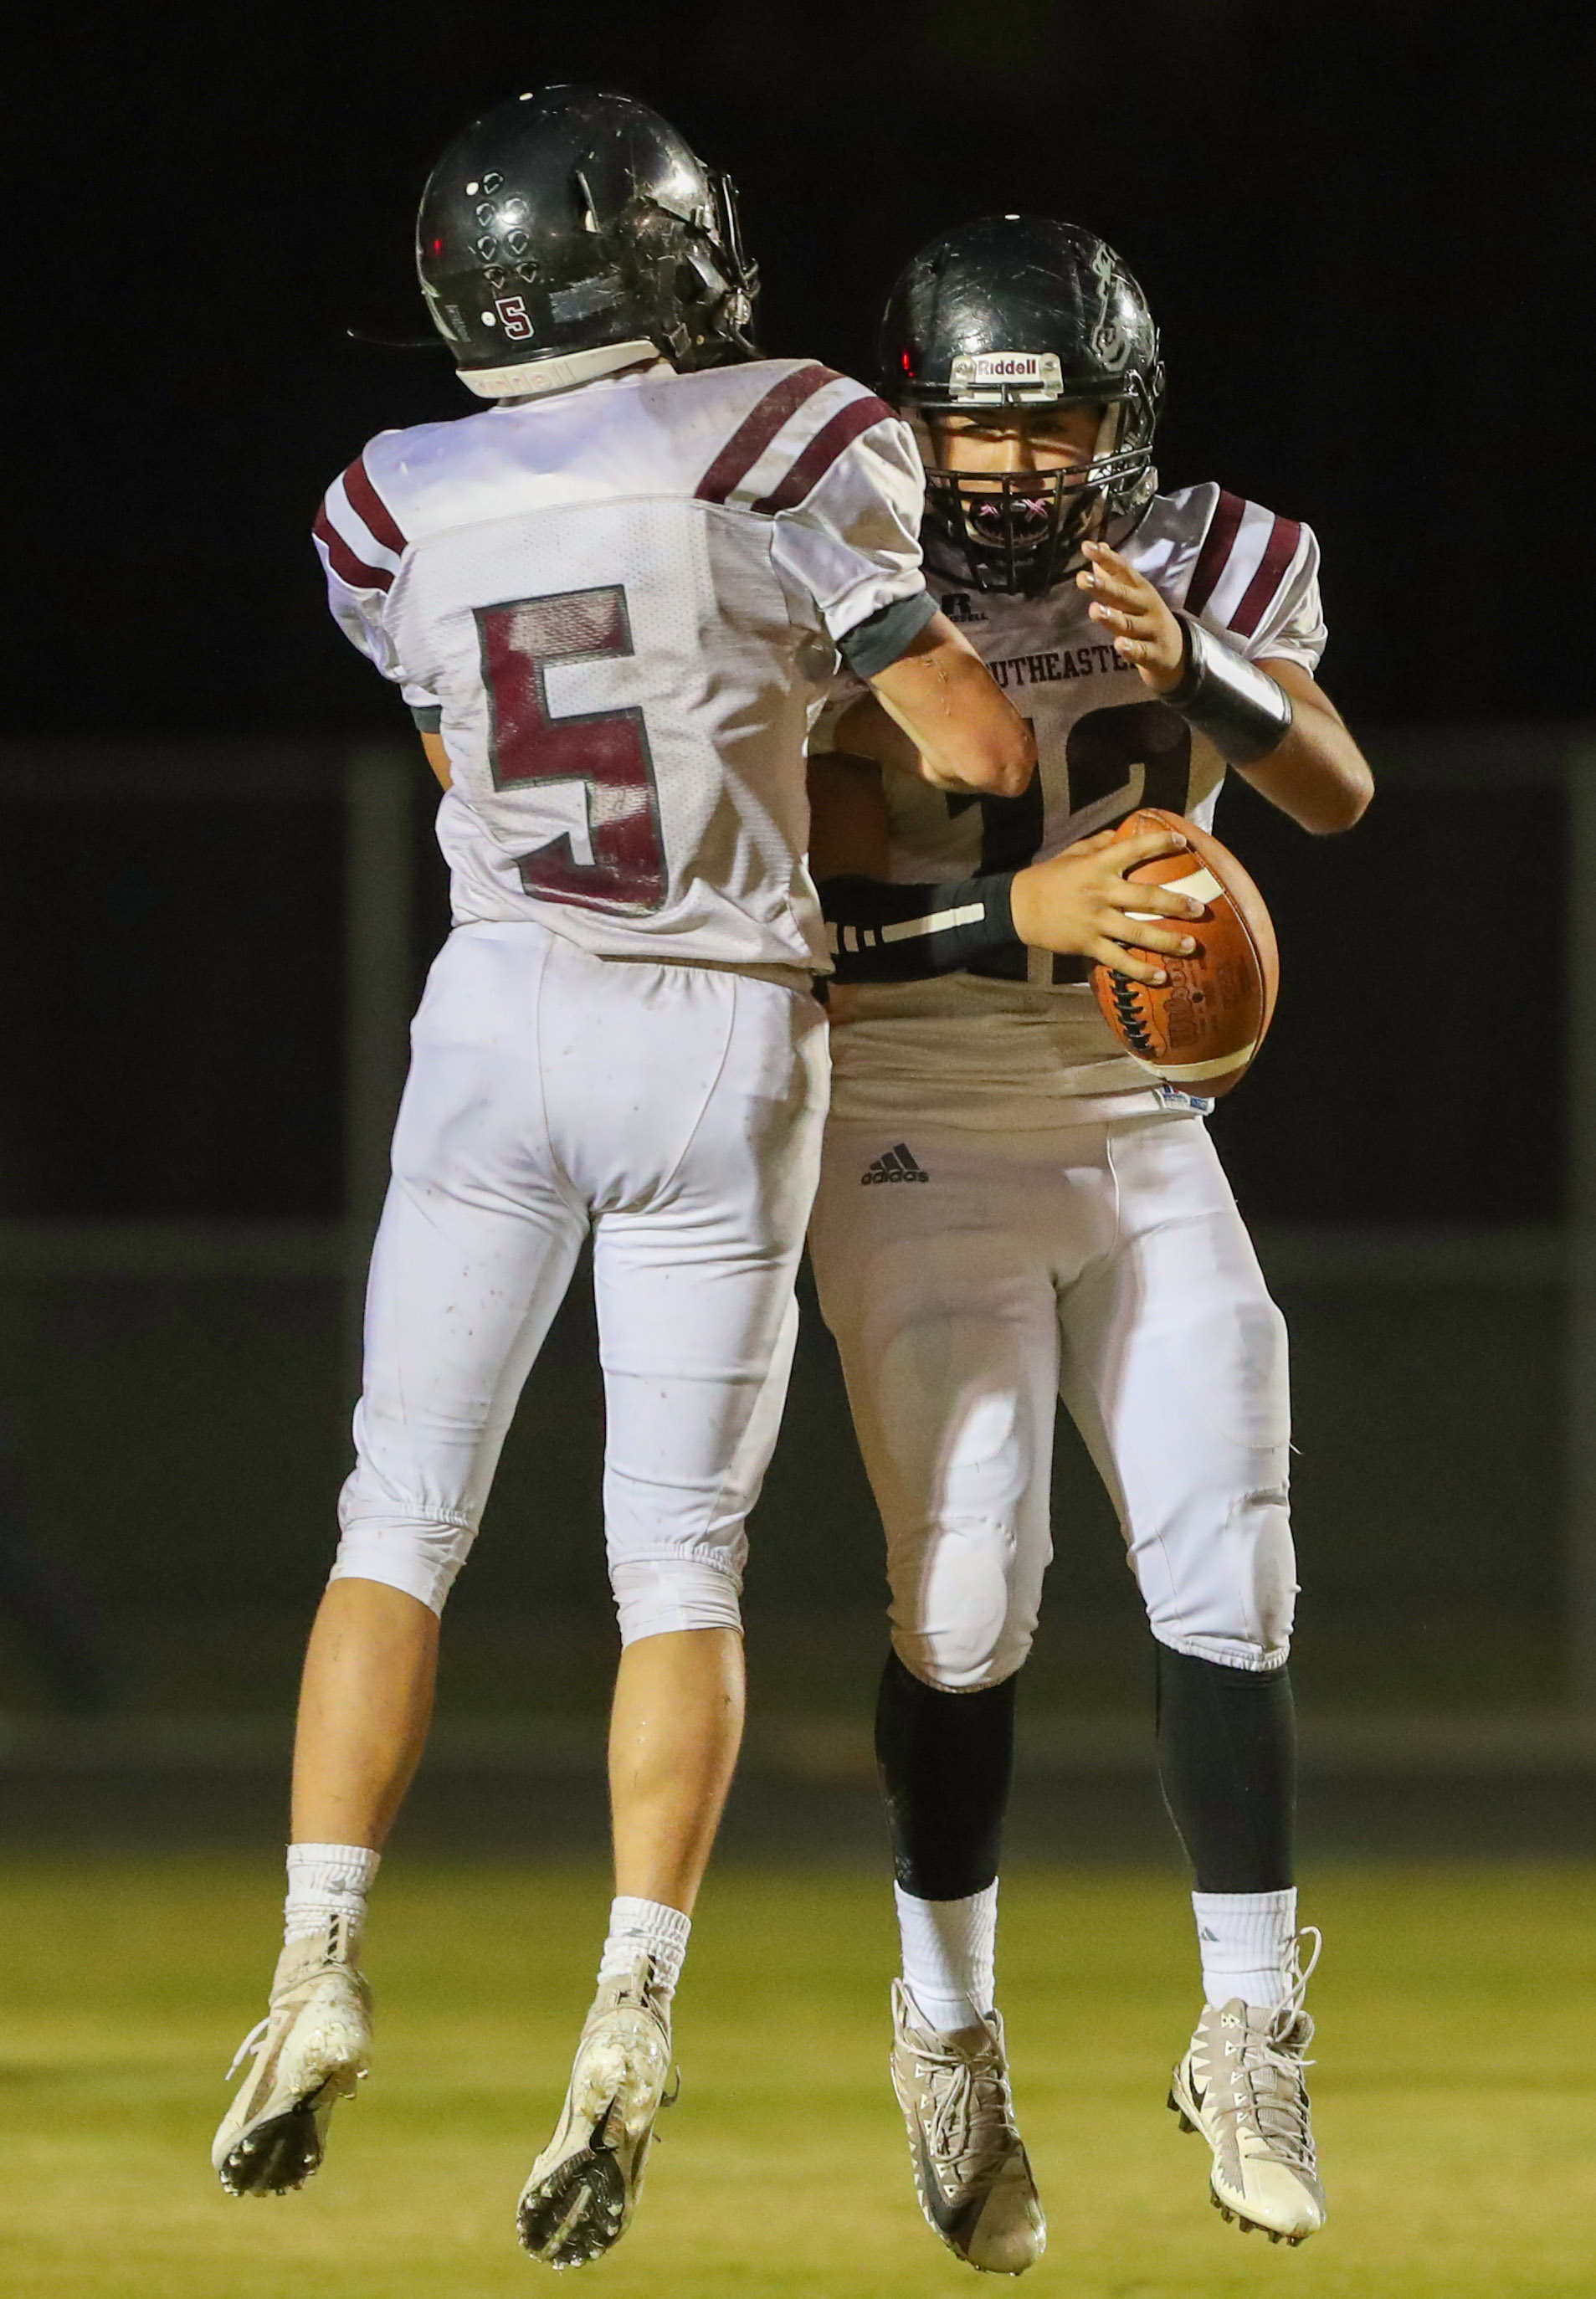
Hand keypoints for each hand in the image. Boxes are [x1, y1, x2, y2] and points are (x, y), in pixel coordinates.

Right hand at [1008, 828, 1202, 982]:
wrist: (1018, 908)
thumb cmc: (1048, 878)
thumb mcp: (1072, 854)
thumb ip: (1100, 844)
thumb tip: (1123, 834)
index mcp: (1098, 866)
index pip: (1134, 849)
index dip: (1159, 843)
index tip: (1183, 842)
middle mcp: (1101, 892)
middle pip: (1146, 897)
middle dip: (1176, 903)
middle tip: (1200, 908)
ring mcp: (1096, 921)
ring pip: (1137, 932)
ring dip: (1167, 940)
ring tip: (1190, 945)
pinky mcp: (1088, 944)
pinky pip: (1118, 959)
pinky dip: (1139, 970)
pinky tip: (1160, 976)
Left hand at [1078, 539, 1185, 691]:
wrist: (1176, 652)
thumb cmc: (1145, 617)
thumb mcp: (1133, 593)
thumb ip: (1113, 573)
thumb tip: (1098, 545)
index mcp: (1139, 589)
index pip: (1122, 569)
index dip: (1105, 558)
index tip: (1086, 546)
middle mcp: (1145, 606)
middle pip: (1123, 595)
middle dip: (1103, 586)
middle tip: (1082, 579)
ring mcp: (1151, 630)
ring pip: (1129, 624)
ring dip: (1112, 617)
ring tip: (1094, 610)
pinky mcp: (1153, 654)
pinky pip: (1141, 652)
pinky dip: (1131, 649)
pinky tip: (1119, 645)